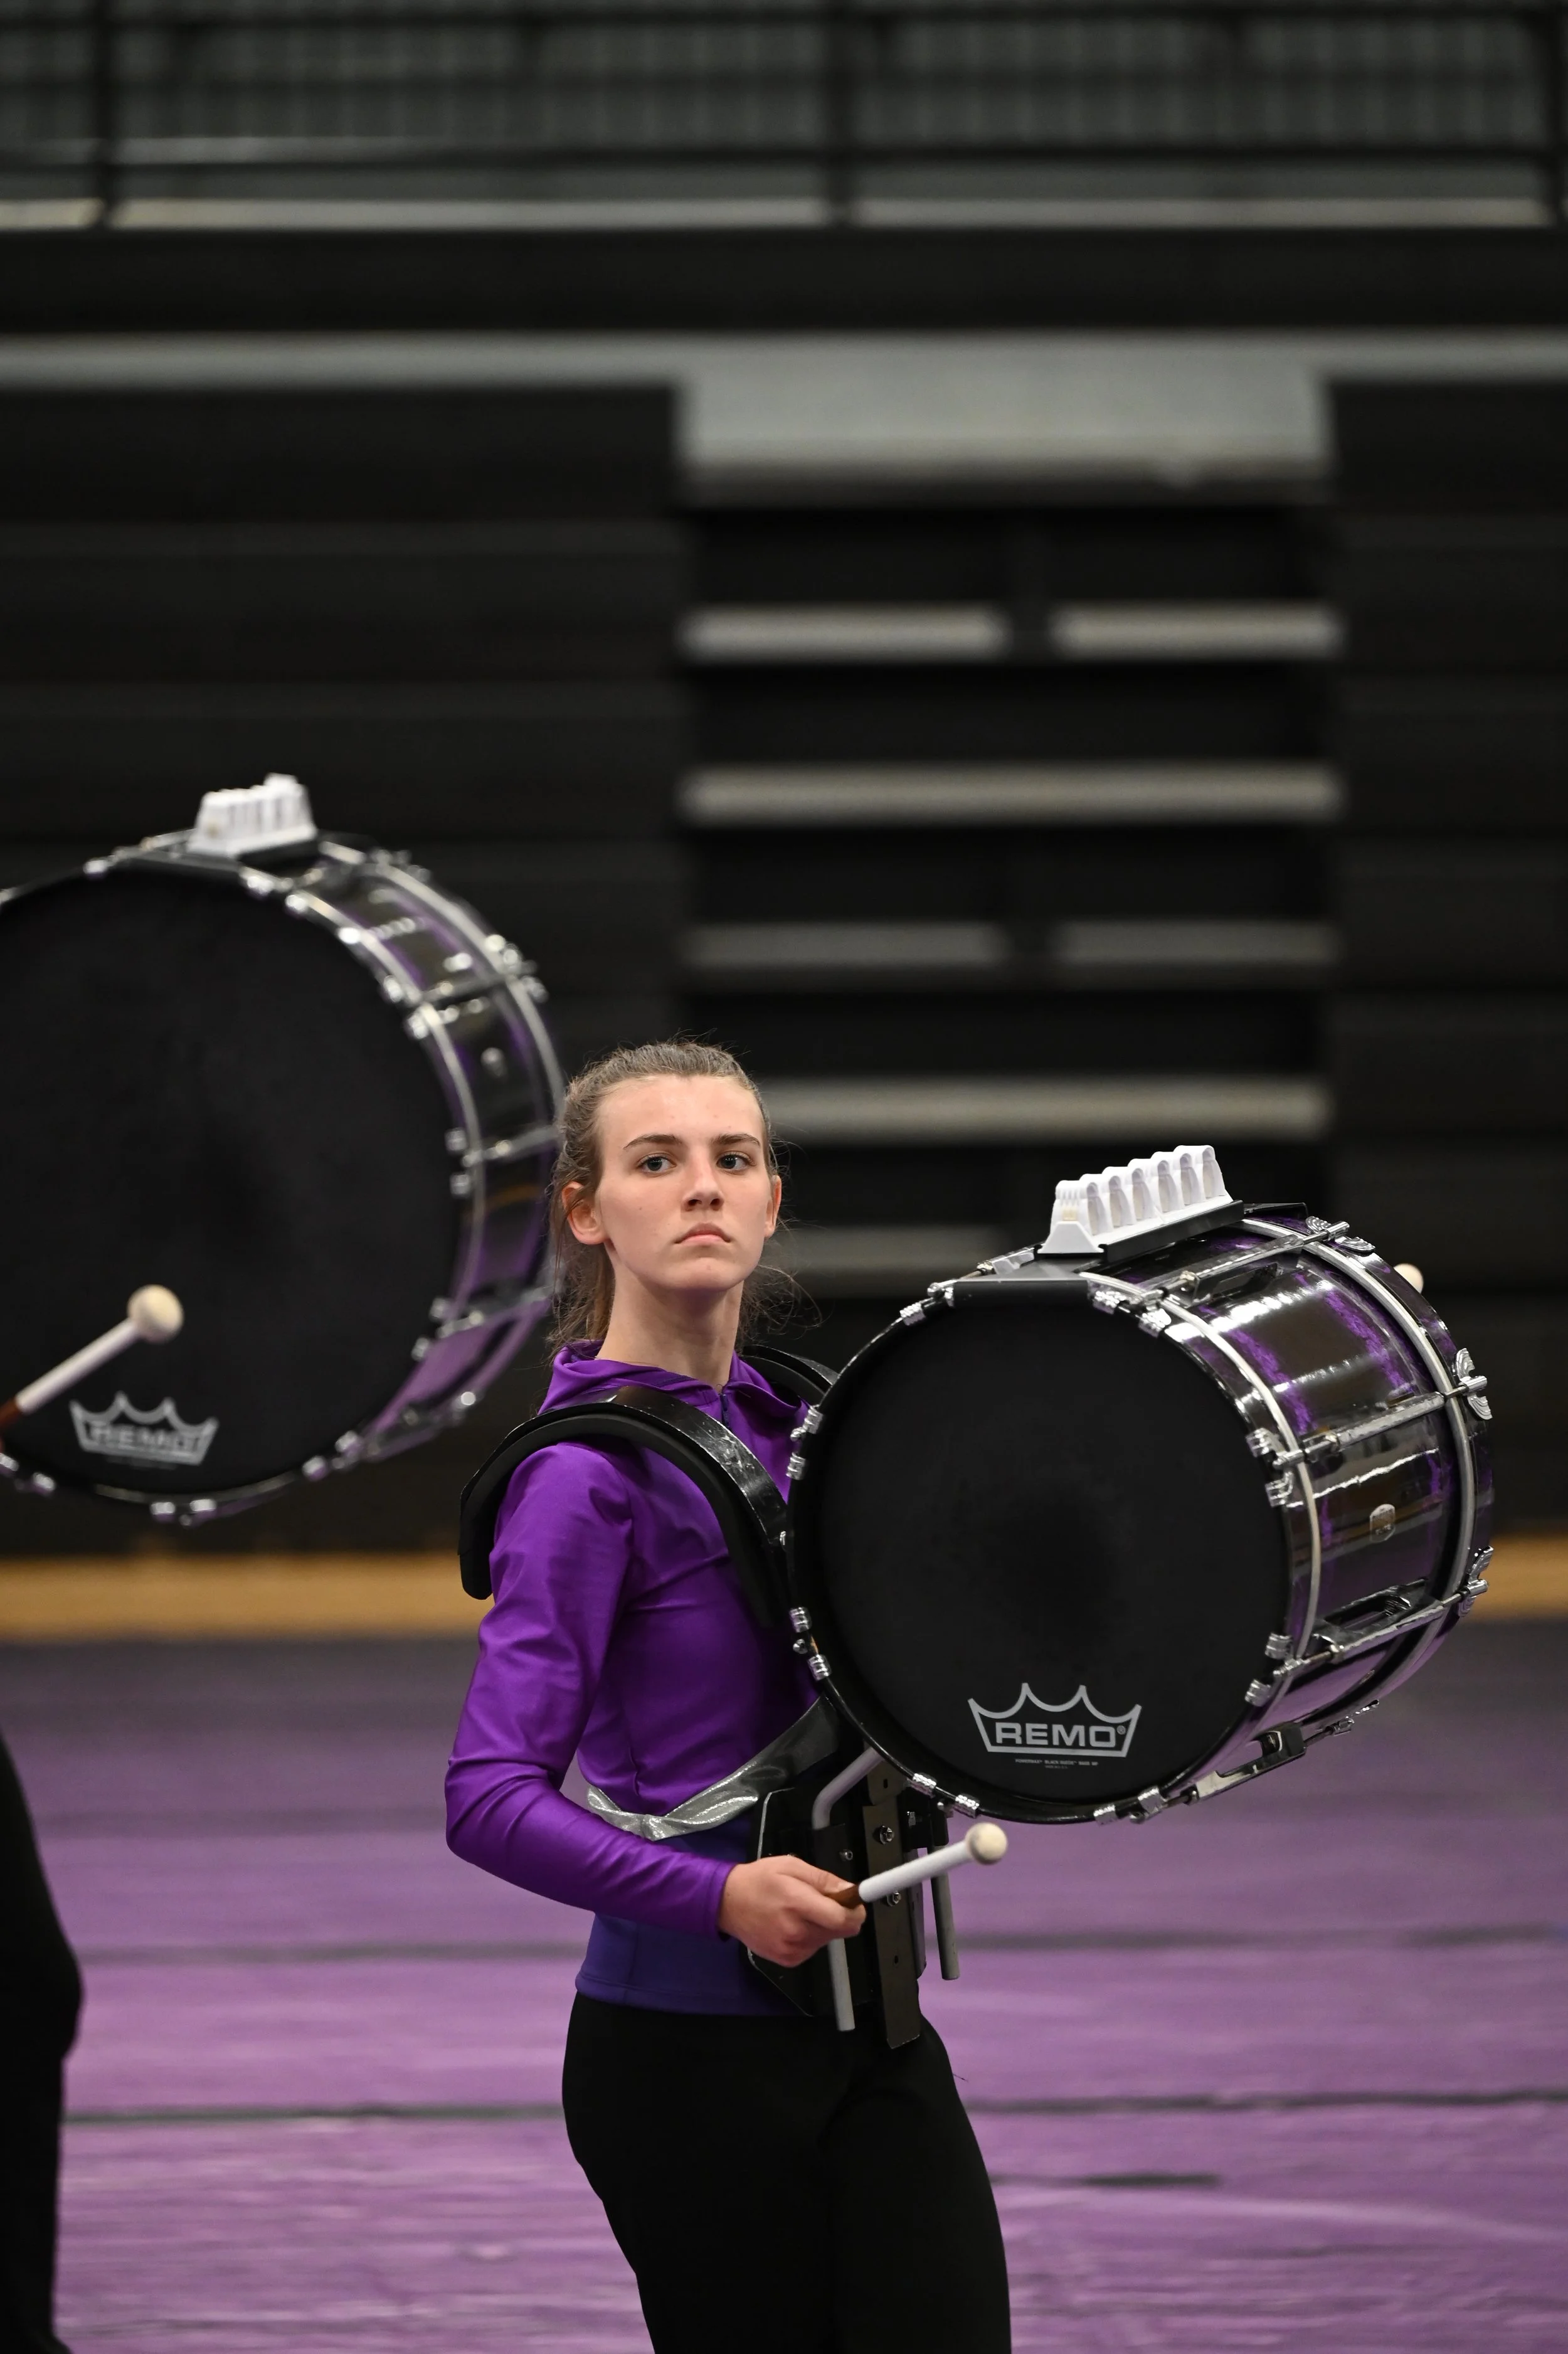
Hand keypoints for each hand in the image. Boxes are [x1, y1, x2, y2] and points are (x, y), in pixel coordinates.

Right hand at [717, 1853, 864, 1967]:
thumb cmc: (759, 1880)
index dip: (855, 1912)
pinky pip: (813, 1948)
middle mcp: (796, 1932)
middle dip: (836, 1915)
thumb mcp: (791, 1866)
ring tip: (799, 1910)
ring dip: (822, 1926)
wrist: (727, 1903)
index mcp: (797, 1905)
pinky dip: (810, 1936)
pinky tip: (792, 1924)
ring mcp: (791, 1950)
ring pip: (827, 1940)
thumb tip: (850, 1890)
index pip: (842, 1920)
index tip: (855, 1903)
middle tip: (818, 1899)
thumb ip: (823, 1879)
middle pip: (838, 1931)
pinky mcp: (787, 1961)